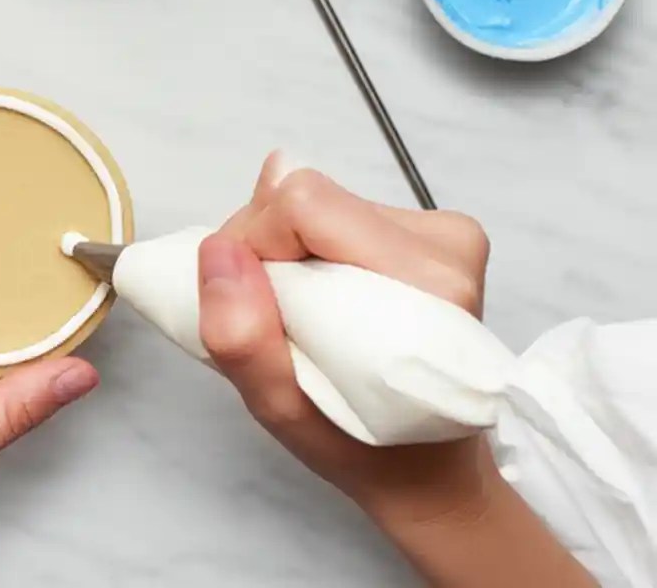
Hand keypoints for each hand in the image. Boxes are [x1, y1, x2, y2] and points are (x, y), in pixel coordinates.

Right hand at [199, 153, 593, 586]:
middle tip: (273, 320)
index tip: (252, 306)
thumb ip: (244, 337)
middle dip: (266, 251)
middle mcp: (446, 242)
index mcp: (426, 280)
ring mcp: (442, 234)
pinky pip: (337, 215)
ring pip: (318, 204)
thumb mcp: (282, 410)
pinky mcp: (429, 233)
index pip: (302, 204)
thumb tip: (218, 248)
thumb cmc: (361, 445)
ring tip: (300, 320)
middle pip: (307, 196)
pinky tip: (321, 305)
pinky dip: (310, 255)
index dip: (255, 246)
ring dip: (287, 257)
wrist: (426, 468)